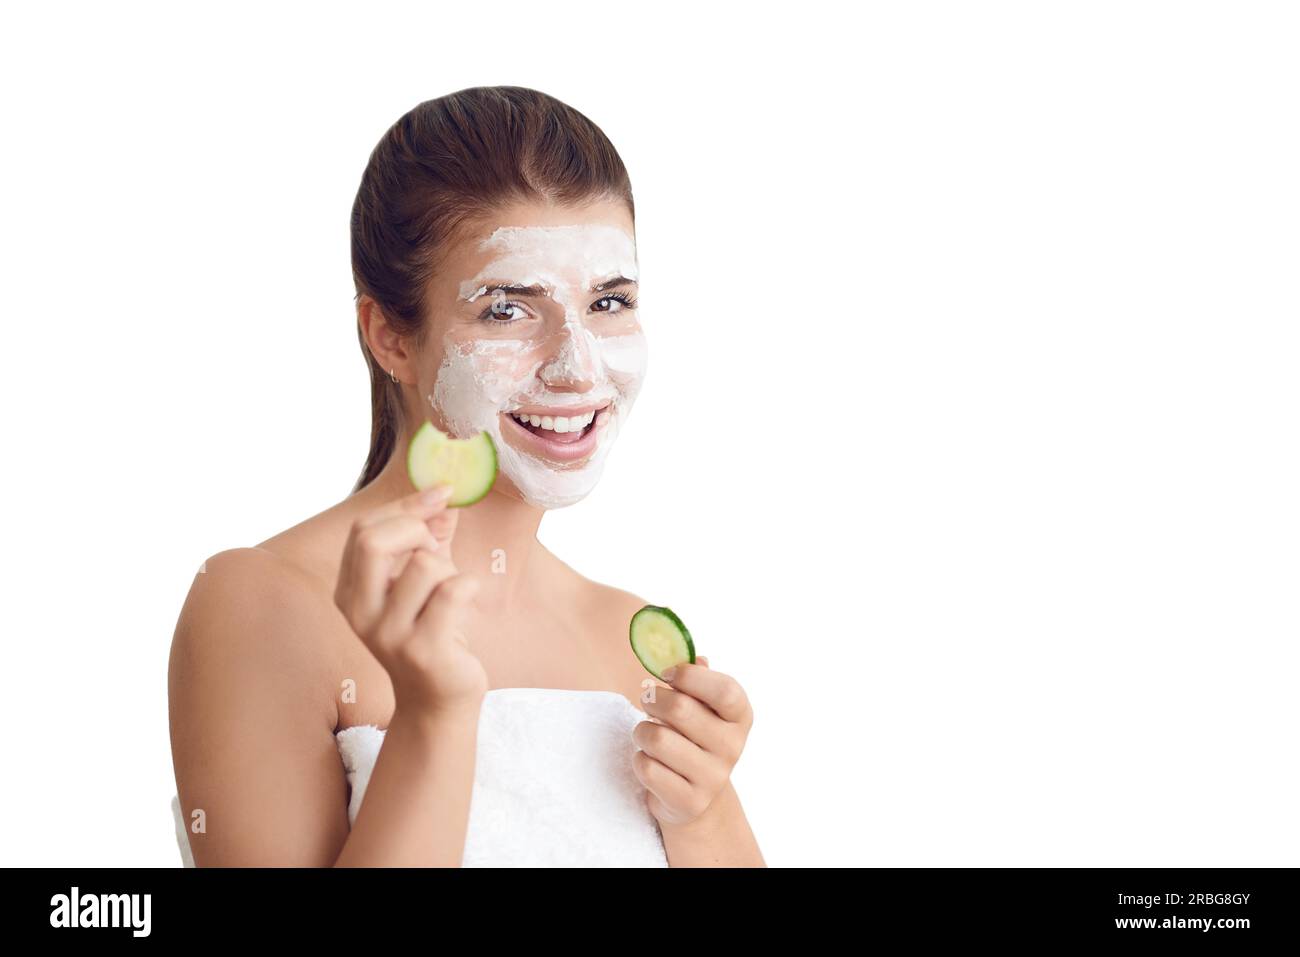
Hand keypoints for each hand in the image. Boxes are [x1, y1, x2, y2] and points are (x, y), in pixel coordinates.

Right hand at [333, 483, 487, 715]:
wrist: (439, 699)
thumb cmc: (431, 631)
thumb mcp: (421, 580)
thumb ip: (428, 537)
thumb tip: (443, 496)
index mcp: (350, 591)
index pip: (363, 529)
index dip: (406, 505)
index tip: (441, 494)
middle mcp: (360, 612)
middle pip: (372, 540)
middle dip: (416, 529)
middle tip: (439, 546)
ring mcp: (389, 634)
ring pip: (424, 564)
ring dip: (449, 568)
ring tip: (451, 590)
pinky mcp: (423, 650)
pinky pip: (452, 592)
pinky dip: (468, 585)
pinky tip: (467, 600)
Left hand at [631, 656, 753, 826]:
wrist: (695, 795)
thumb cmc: (693, 736)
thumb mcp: (702, 706)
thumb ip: (697, 679)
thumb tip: (697, 658)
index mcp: (740, 717)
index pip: (725, 690)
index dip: (690, 677)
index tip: (667, 674)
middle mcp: (733, 747)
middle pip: (681, 709)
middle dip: (653, 699)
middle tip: (647, 699)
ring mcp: (713, 777)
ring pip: (657, 738)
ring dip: (641, 731)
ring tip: (647, 733)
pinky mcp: (689, 801)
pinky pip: (647, 768)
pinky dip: (639, 759)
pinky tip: (650, 760)